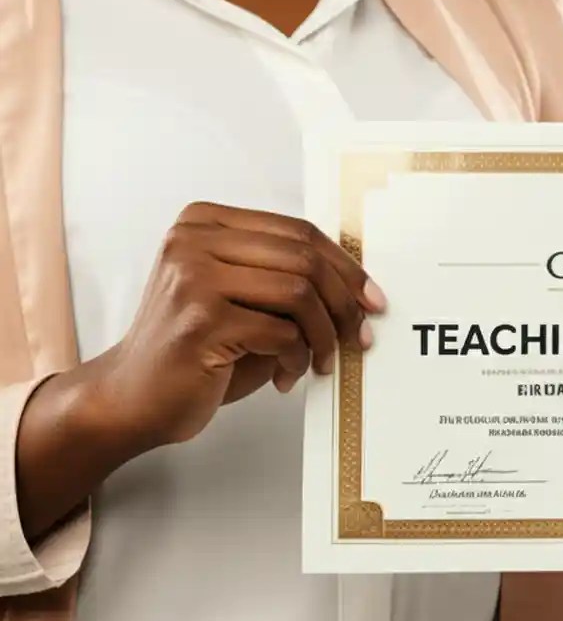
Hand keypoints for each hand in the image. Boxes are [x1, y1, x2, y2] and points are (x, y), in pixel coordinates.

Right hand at [89, 202, 385, 446]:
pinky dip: (298, 359)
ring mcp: (193, 277)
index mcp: (203, 222)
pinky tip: (289, 377)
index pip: (298, 230)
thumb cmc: (196, 351)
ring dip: (325, 335)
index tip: (372, 298)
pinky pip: (282, 334)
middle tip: (361, 336)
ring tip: (323, 361)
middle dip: (344, 302)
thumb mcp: (242, 299)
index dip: (345, 266)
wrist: (131, 398)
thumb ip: (286, 279)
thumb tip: (360, 288)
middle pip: (304, 257)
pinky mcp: (200, 320)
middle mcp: (192, 240)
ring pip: (299, 294)